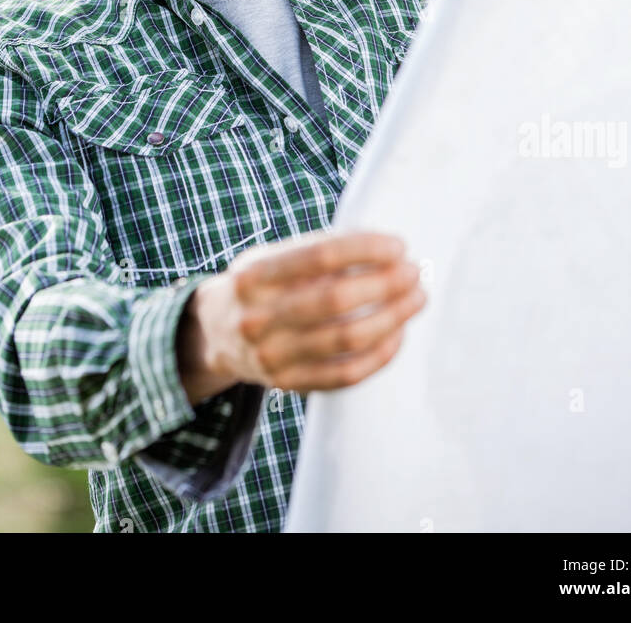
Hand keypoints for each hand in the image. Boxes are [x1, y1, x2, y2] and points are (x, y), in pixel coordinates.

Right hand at [175, 230, 425, 402]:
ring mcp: (273, 355)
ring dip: (392, 317)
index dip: (366, 249)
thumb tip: (383, 249)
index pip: (320, 255)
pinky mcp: (289, 384)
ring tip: (414, 299)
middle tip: (414, 273)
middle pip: (337, 299)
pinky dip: (379, 355)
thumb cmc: (258, 286)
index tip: (398, 246)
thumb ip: (316, 252)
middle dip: (386, 283)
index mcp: (256, 275)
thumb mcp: (271, 257)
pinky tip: (397, 334)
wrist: (216, 333)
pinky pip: (345, 374)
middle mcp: (259, 316)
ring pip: (347, 339)